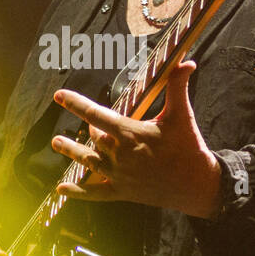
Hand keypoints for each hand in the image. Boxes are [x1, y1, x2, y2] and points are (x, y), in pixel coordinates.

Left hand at [51, 60, 221, 218]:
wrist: (198, 185)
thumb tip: (186, 62)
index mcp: (130, 133)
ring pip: (87, 162)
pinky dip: (77, 192)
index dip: (75, 103)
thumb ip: (177, 87)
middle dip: (89, 128)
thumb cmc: (189, 147)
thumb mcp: (181, 114)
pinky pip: (95, 194)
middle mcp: (120, 155)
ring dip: (71, 151)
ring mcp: (119, 176)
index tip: (59, 95)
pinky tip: (61, 189)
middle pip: (94, 138)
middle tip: (90, 122)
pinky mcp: (122, 193)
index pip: (95, 115)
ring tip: (56, 142)